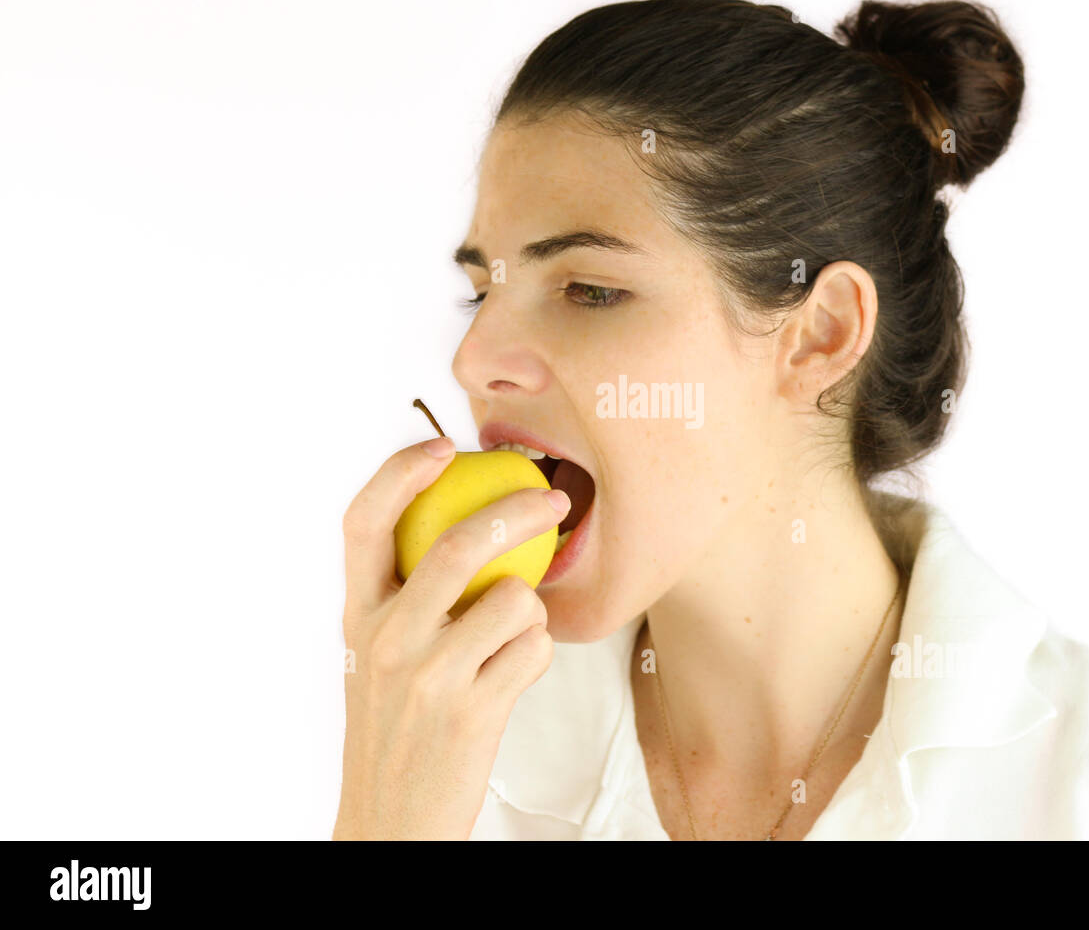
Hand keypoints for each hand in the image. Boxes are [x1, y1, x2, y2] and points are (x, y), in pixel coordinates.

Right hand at [332, 437, 569, 839]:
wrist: (391, 819)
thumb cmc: (396, 729)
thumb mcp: (378, 656)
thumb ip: (406, 597)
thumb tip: (466, 527)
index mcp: (357, 616)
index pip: (363, 522)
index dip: (400, 473)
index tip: (443, 448)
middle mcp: (385, 639)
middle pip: (458, 543)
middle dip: (519, 510)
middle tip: (553, 501)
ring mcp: (428, 676)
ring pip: (514, 597)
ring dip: (531, 610)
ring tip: (511, 638)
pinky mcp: (473, 710)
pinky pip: (535, 647)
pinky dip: (538, 652)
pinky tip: (514, 674)